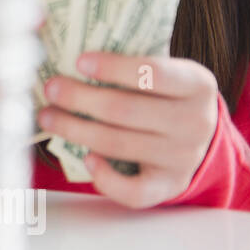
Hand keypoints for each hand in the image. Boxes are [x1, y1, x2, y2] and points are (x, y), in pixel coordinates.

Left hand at [38, 52, 220, 208]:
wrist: (201, 138)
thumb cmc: (168, 96)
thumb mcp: (167, 73)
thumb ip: (133, 65)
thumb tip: (73, 58)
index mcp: (197, 84)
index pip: (154, 73)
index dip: (114, 67)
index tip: (79, 61)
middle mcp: (195, 122)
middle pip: (126, 110)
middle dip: (80, 98)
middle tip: (51, 88)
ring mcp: (184, 158)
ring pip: (119, 145)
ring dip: (75, 129)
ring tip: (48, 116)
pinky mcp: (169, 185)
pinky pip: (134, 191)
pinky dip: (107, 178)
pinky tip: (86, 159)